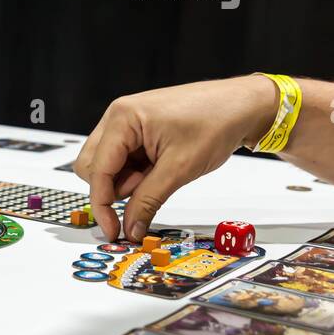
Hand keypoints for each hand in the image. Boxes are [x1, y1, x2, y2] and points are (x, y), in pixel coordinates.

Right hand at [74, 76, 276, 241]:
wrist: (242, 105)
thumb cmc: (216, 122)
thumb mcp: (179, 169)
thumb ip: (148, 200)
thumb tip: (130, 228)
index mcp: (122, 118)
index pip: (97, 169)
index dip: (102, 203)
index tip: (112, 229)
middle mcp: (117, 117)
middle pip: (92, 166)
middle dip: (113, 189)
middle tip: (144, 196)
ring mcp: (126, 122)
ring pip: (106, 165)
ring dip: (126, 181)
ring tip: (160, 177)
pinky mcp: (136, 129)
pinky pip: (122, 159)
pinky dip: (135, 173)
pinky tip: (160, 170)